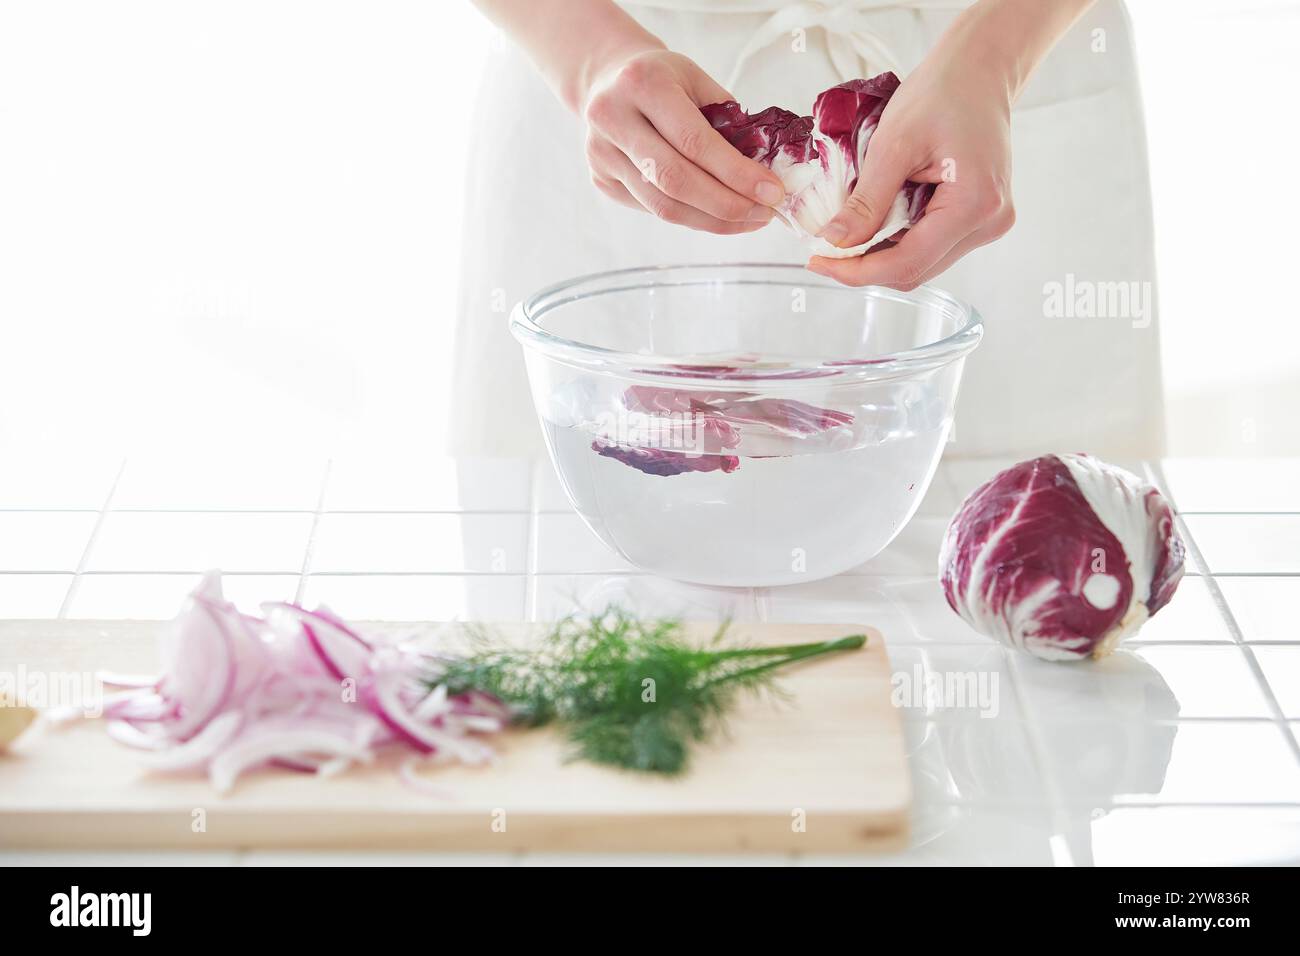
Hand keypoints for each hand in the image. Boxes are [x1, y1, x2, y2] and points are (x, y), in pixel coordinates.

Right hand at [582, 50, 785, 233]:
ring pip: (663, 206)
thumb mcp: (697, 81)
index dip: (737, 174)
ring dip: (712, 220)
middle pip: (676, 181)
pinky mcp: (601, 180)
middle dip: (727, 205)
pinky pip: (653, 209)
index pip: (695, 142)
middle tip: (764, 214)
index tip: (772, 192)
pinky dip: (691, 216)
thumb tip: (764, 173)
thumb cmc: (662, 79)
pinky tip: (716, 213)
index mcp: (643, 84)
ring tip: (748, 219)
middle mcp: (613, 119)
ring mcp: (601, 154)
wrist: (607, 78)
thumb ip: (727, 122)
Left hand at [808, 47, 1015, 287]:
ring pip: (922, 263)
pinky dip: (899, 239)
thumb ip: (866, 201)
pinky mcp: (979, 219)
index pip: (907, 263)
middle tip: (825, 249)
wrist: (978, 72)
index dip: (858, 272)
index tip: (819, 262)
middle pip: (915, 270)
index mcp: (974, 205)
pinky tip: (878, 218)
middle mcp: (988, 223)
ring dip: (881, 253)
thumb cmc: (942, 94)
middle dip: (866, 265)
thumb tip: (835, 242)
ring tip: (850, 228)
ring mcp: (987, 224)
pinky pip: (931, 246)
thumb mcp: (893, 145)